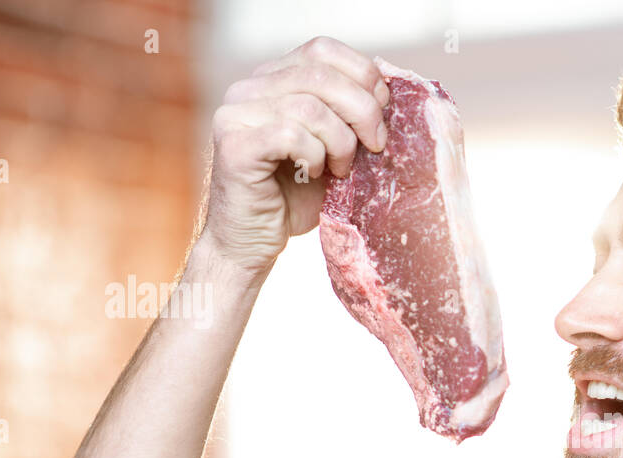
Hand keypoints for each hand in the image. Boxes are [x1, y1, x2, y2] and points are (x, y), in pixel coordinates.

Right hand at [199, 36, 390, 274]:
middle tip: (377, 145)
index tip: (384, 108)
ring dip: (340, 141)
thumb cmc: (295, 199)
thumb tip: (389, 92)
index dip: (362, 73)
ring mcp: (235, 114)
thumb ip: (349, 116)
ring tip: (340, 169)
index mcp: (273, 80)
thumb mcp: (333, 149)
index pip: (322, 49)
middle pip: (321, 74)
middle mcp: (248, 88)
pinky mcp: (233, 145)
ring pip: (309, 106)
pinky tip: (314, 174)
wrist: (253, 243)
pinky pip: (290, 134)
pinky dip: (315, 156)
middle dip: (363, 110)